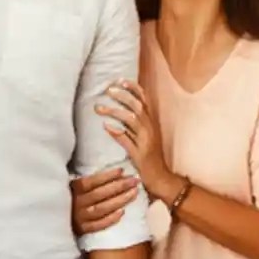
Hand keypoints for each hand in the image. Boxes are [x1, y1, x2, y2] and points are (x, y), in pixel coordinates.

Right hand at [71, 167, 140, 234]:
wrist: (53, 221)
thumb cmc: (68, 197)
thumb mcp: (71, 185)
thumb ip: (85, 179)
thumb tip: (110, 171)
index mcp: (73, 190)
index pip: (91, 181)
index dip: (107, 176)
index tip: (122, 170)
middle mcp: (76, 204)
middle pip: (100, 194)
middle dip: (119, 186)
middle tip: (134, 180)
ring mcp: (80, 218)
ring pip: (102, 209)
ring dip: (120, 200)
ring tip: (134, 193)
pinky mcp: (83, 230)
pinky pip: (99, 225)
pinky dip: (111, 219)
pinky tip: (123, 212)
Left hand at [96, 79, 181, 202]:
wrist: (160, 177)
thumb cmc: (149, 157)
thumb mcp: (142, 137)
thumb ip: (131, 126)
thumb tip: (113, 117)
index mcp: (151, 123)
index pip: (144, 100)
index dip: (133, 89)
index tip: (120, 80)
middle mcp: (150, 129)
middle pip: (137, 106)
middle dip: (122, 96)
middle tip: (108, 90)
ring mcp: (145, 141)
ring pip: (131, 120)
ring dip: (114, 112)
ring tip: (98, 108)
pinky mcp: (139, 153)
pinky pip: (127, 140)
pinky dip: (117, 132)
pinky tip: (106, 126)